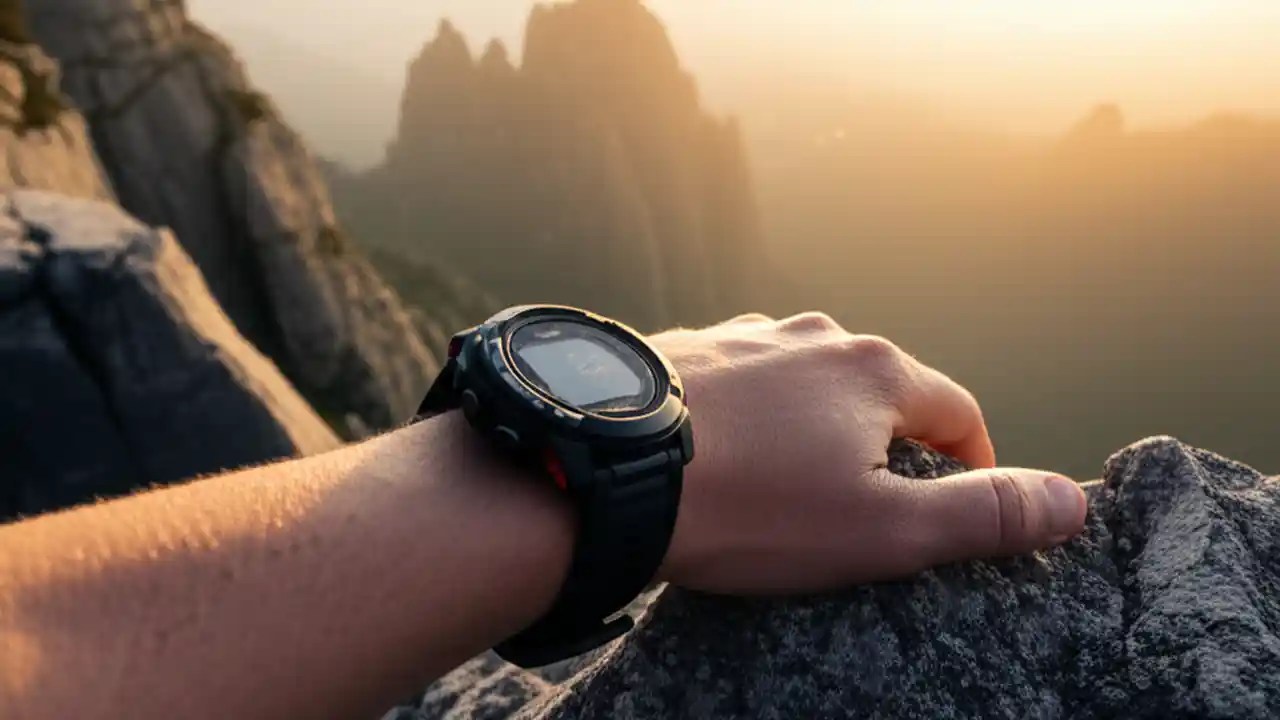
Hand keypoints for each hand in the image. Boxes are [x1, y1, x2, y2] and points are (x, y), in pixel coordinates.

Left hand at [652, 312, 1087, 593]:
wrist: (603, 469)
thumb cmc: (748, 507)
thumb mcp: (882, 530)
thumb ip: (983, 516)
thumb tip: (1075, 501)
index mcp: (876, 370)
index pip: (959, 413)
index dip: (974, 466)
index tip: (961, 506)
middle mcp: (813, 337)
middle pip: (881, 391)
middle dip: (889, 444)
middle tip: (870, 504)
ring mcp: (742, 337)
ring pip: (804, 383)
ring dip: (813, 426)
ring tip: (789, 483)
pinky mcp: (681, 351)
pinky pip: (739, 385)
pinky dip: (748, 418)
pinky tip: (722, 455)